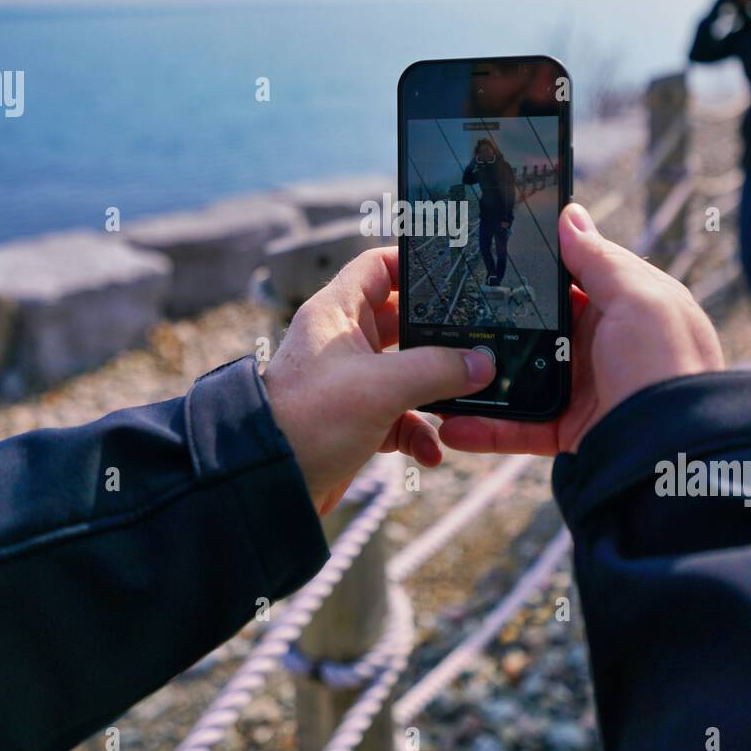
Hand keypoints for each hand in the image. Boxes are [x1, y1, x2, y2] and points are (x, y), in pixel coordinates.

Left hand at [262, 248, 495, 514]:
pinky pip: (400, 416)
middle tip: (476, 342)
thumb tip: (483, 363)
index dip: (414, 264)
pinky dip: (419, 432)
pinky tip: (431, 451)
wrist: (267, 486)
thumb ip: (436, 370)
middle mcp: (342, 342)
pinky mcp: (356, 420)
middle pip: (403, 321)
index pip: (378, 266)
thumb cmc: (308, 421)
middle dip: (439, 337)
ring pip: (407, 372)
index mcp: (336, 314)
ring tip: (463, 402)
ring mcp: (350, 381)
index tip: (456, 274)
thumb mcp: (380, 387)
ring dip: (435, 390)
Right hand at [438, 203, 723, 457]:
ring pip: (521, 374)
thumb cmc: (668, 368)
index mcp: (628, 305)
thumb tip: (570, 216)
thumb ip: (600, 259)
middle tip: (450, 309)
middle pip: (539, 323)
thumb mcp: (641, 300)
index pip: (576, 273)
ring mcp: (586, 388)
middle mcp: (606, 344)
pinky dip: (486, 427)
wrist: (676, 457)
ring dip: (481, 374)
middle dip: (497, 319)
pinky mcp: (571, 431)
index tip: (492, 249)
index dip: (537, 262)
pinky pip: (519, 426)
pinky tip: (453, 423)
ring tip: (440, 367)